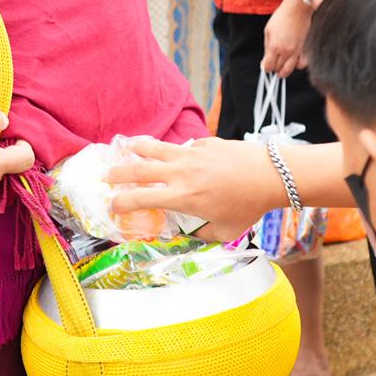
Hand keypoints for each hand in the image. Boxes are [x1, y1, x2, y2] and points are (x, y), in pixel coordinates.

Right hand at [108, 136, 284, 242]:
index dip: (120, 203)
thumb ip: (203, 234)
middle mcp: (180, 173)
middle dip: (117, 173)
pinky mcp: (204, 142)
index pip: (140, 199)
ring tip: (127, 148)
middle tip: (105, 176)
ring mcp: (191, 153)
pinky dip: (175, 150)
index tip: (112, 205)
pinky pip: (183, 146)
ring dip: (137, 148)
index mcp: (182, 197)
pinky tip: (177, 154)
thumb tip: (191, 233)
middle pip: (138, 169)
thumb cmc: (249, 207)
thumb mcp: (225, 231)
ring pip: (155, 147)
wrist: (271, 175)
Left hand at [262, 0, 311, 77]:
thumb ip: (266, 47)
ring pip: (289, 70)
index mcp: (274, 46)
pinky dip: (297, 66)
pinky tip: (293, 61)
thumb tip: (264, 61)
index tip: (265, 65)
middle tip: (273, 63)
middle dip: (274, 68)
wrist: (297, 9)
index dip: (265, 67)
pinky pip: (301, 64)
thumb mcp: (268, 31)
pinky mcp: (304, 49)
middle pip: (278, 69)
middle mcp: (286, 51)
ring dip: (283, 71)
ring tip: (281, 66)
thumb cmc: (282, 17)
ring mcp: (296, 51)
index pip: (268, 67)